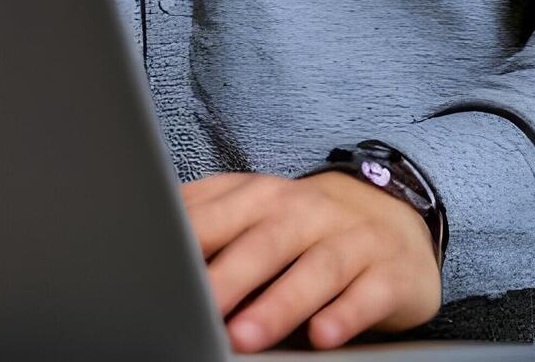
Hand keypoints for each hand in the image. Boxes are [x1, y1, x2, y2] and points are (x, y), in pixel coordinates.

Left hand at [181, 169, 441, 351]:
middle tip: (195, 309)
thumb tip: (139, 253)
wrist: (395, 220)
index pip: (217, 215)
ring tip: (247, 337)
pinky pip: (368, 294)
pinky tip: (323, 336)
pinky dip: (346, 314)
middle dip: (228, 277)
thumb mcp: (253, 217)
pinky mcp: (389, 272)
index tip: (157, 272)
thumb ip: (205, 227)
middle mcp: (306, 211)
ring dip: (280, 304)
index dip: (186, 243)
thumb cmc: (304, 228)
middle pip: (263, 241)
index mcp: (260, 197)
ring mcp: (352, 239)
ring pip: (316, 269)